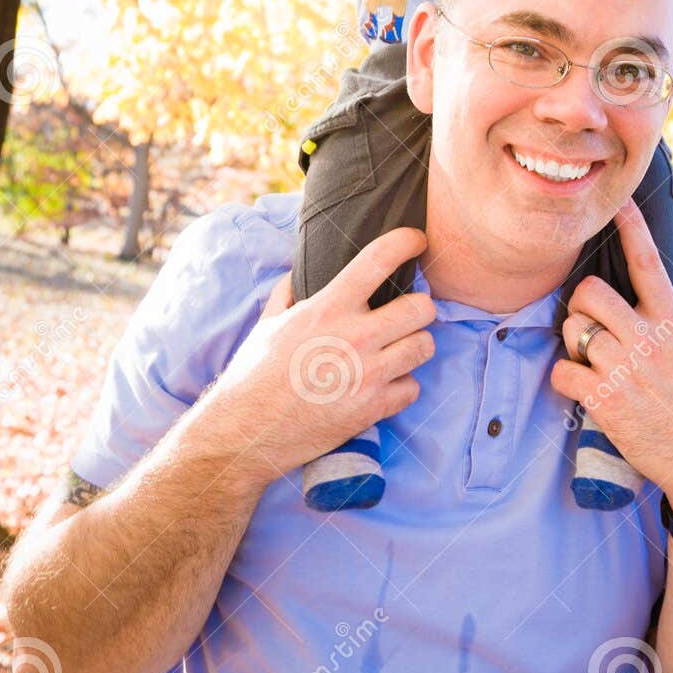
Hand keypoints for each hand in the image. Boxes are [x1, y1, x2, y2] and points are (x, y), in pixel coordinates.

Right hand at [211, 228, 435, 486]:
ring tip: (398, 350)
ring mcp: (367, 374)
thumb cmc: (253, 374)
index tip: (416, 241)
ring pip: (425, 346)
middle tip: (408, 314)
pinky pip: (413, 388)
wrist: (247, 431)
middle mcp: (353, 337)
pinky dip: (402, 386)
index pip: (378, 259)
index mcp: (327, 308)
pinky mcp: (372, 408)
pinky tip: (384, 385)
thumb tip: (298, 272)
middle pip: (421, 308)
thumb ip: (288, 293)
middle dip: (419, 308)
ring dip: (415, 346)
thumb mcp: (268, 323)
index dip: (406, 242)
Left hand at [550, 199, 672, 516]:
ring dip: (573, 345)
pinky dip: (565, 379)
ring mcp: (627, 368)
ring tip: (591, 365)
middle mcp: (649, 339)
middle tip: (587, 327)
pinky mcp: (607, 399)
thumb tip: (651, 306)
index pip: (649, 265)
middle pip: (592, 293)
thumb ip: (669, 327)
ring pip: (574, 331)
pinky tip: (582, 390)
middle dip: (579, 305)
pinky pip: (563, 371)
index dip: (631, 229)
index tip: (617, 203)